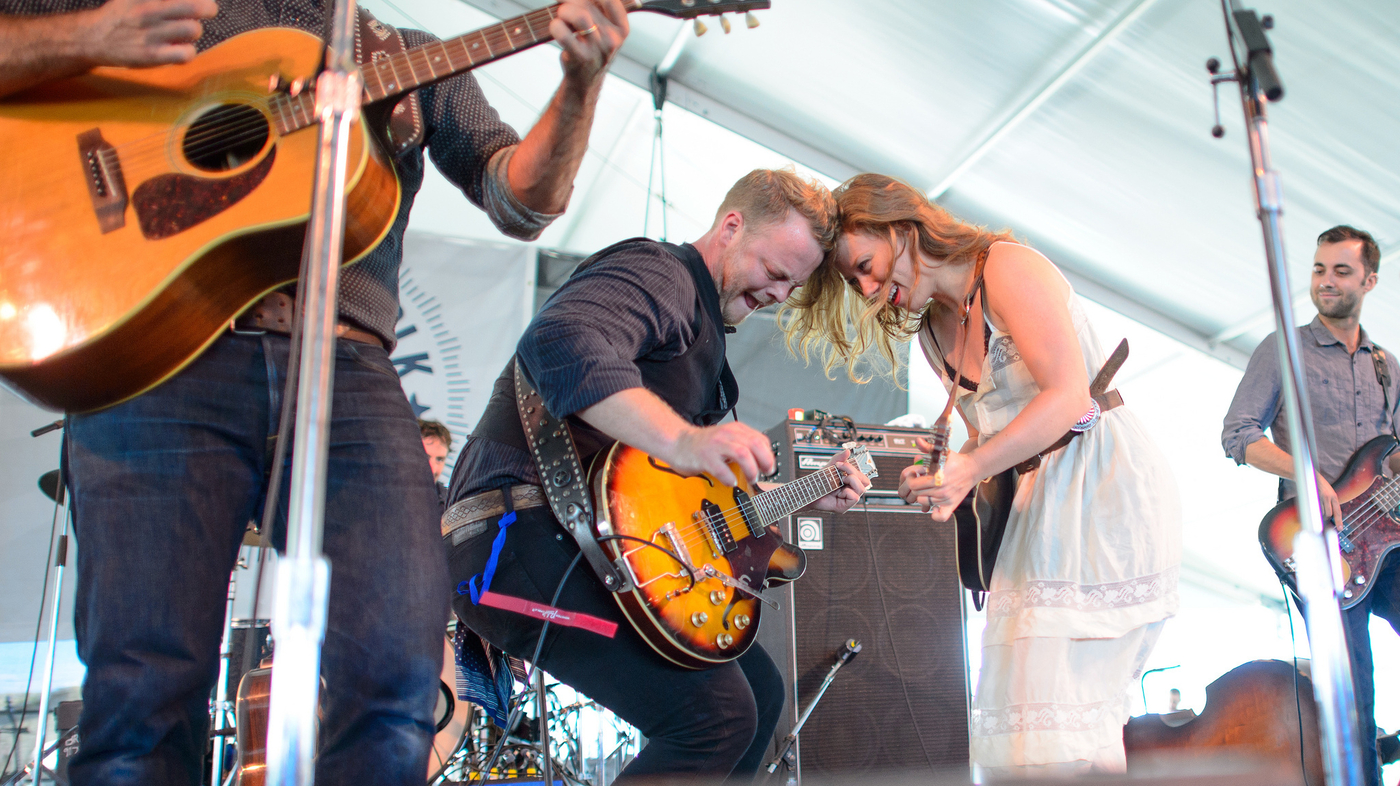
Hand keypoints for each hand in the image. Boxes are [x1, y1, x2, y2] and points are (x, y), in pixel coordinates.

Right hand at [80, 0, 218, 67]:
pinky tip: (179, 49)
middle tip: (206, 11)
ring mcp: (151, 33)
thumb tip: (195, 1)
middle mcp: (149, 10)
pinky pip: (186, 54)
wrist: (94, 37)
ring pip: (194, 30)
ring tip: (184, 32)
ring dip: (194, 31)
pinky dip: (188, 52)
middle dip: (206, 8)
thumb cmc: (123, 14)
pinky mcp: (151, 55)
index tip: (196, 2)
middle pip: (197, 6)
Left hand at [550, 0, 628, 83]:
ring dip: (563, 11)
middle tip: (564, 8)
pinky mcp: (581, 57)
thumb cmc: (591, 49)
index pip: (610, 0)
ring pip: (579, 15)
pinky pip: (563, 33)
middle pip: (588, 3)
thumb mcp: (604, 30)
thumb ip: (596, 9)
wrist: (585, 80)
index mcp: (622, 28)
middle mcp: (613, 38)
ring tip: (560, 17)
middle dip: (570, 1)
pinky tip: (557, 29)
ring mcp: (598, 49)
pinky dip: (555, 26)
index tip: (579, 0)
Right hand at [663, 422, 774, 486]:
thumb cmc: (704, 446)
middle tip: (763, 474)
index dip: (769, 456)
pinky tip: (730, 481)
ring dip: (751, 469)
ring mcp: (716, 445)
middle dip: (765, 462)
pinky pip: (722, 468)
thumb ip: (744, 447)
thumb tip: (764, 463)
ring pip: (743, 454)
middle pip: (755, 445)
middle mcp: (728, 435)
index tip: (769, 468)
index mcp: (736, 430)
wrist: (678, 443)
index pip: (761, 440)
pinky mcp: (705, 457)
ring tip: (750, 478)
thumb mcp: (728, 440)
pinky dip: (729, 477)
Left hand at [805, 449, 871, 513]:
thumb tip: (848, 451)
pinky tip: (838, 492)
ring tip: (841, 480)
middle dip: (854, 473)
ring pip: (862, 489)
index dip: (854, 468)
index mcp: (850, 483)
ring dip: (852, 480)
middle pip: (865, 482)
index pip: (862, 476)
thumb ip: (838, 459)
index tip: (839, 464)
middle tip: (841, 472)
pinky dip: (847, 492)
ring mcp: (848, 500)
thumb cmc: (818, 482)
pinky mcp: (844, 507)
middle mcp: (851, 491)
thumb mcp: (829, 468)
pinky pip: (855, 497)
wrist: (807, 492)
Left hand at [899, 437, 978, 521]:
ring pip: (924, 503)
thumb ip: (928, 447)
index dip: (910, 479)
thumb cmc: (956, 461)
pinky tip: (933, 506)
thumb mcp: (942, 452)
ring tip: (925, 490)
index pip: (914, 484)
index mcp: (937, 477)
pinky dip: (934, 514)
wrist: (973, 468)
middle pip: (917, 493)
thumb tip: (918, 441)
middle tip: (917, 482)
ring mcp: (947, 498)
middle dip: (914, 487)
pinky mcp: (952, 505)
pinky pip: (940, 516)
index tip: (913, 475)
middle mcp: (942, 489)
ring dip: (922, 496)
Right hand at [1316, 473, 1341, 524]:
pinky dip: (1313, 511)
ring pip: (1321, 512)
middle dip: (1326, 519)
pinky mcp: (1313, 497)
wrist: (1309, 474)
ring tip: (1316, 511)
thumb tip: (1329, 515)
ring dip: (1319, 515)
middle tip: (1323, 521)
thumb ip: (1329, 502)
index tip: (1340, 528)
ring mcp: (1321, 497)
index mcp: (1334, 496)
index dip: (1339, 521)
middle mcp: (1329, 497)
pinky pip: (1314, 509)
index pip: (1338, 511)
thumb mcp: (1327, 492)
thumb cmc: (1317, 484)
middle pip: (1329, 514)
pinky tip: (1312, 509)